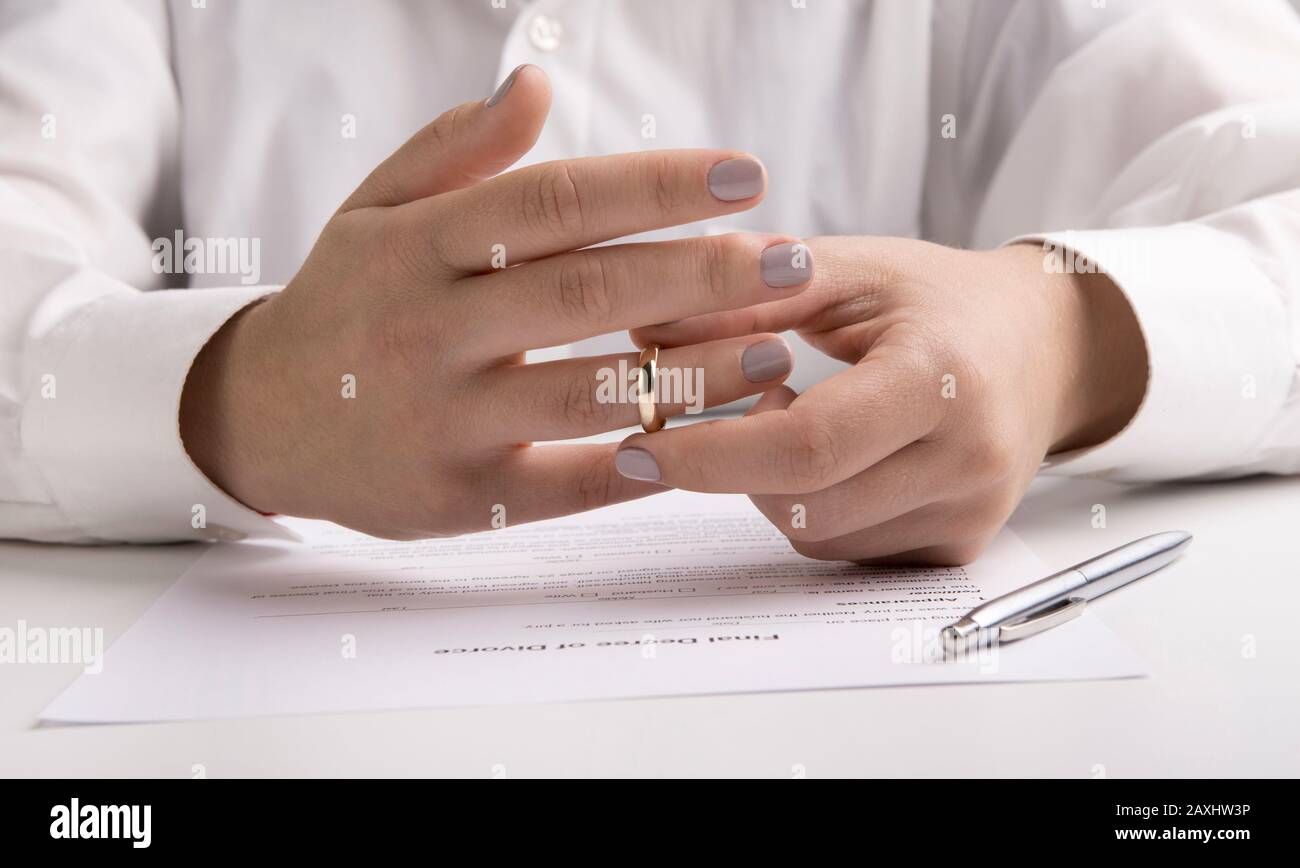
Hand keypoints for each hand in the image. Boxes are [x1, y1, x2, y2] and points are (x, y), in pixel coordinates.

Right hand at [180, 65, 810, 537]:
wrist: (259, 421)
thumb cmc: (345, 303)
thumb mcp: (372, 211)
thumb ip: (454, 149)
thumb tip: (537, 80)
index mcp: (415, 245)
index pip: (552, 202)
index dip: (655, 184)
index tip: (746, 172)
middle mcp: (428, 329)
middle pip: (583, 292)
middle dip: (700, 274)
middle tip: (794, 259)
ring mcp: (441, 421)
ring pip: (588, 392)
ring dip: (692, 373)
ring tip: (776, 350)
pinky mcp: (459, 499)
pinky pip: (568, 483)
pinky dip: (641, 464)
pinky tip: (710, 438)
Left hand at [619, 237, 1145, 563]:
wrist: (1043, 346)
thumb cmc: (940, 300)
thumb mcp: (852, 269)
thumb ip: (749, 293)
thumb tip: (645, 329)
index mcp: (943, 379)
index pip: (809, 447)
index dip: (714, 455)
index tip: (642, 447)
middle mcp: (968, 460)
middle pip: (806, 506)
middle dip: (735, 469)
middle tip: (731, 410)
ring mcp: (970, 513)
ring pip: (818, 537)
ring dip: (773, 489)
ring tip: (797, 417)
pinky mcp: (960, 545)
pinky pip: (850, 551)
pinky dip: (814, 509)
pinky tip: (832, 456)